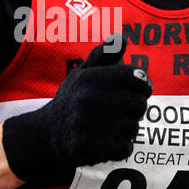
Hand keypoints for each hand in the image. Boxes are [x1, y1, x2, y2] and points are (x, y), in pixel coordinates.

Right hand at [1, 34, 151, 187]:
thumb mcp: (83, 73)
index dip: (142, 86)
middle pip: (140, 104)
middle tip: (114, 113)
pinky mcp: (92, 147)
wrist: (47, 134)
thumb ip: (104, 55)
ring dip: (124, 131)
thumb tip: (123, 39)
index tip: (134, 92)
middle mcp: (92, 98)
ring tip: (105, 128)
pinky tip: (104, 142)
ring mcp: (92, 124)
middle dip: (132, 111)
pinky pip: (126, 148)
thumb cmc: (72, 100)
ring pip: (133, 128)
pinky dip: (119, 148)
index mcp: (93, 77)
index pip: (138, 77)